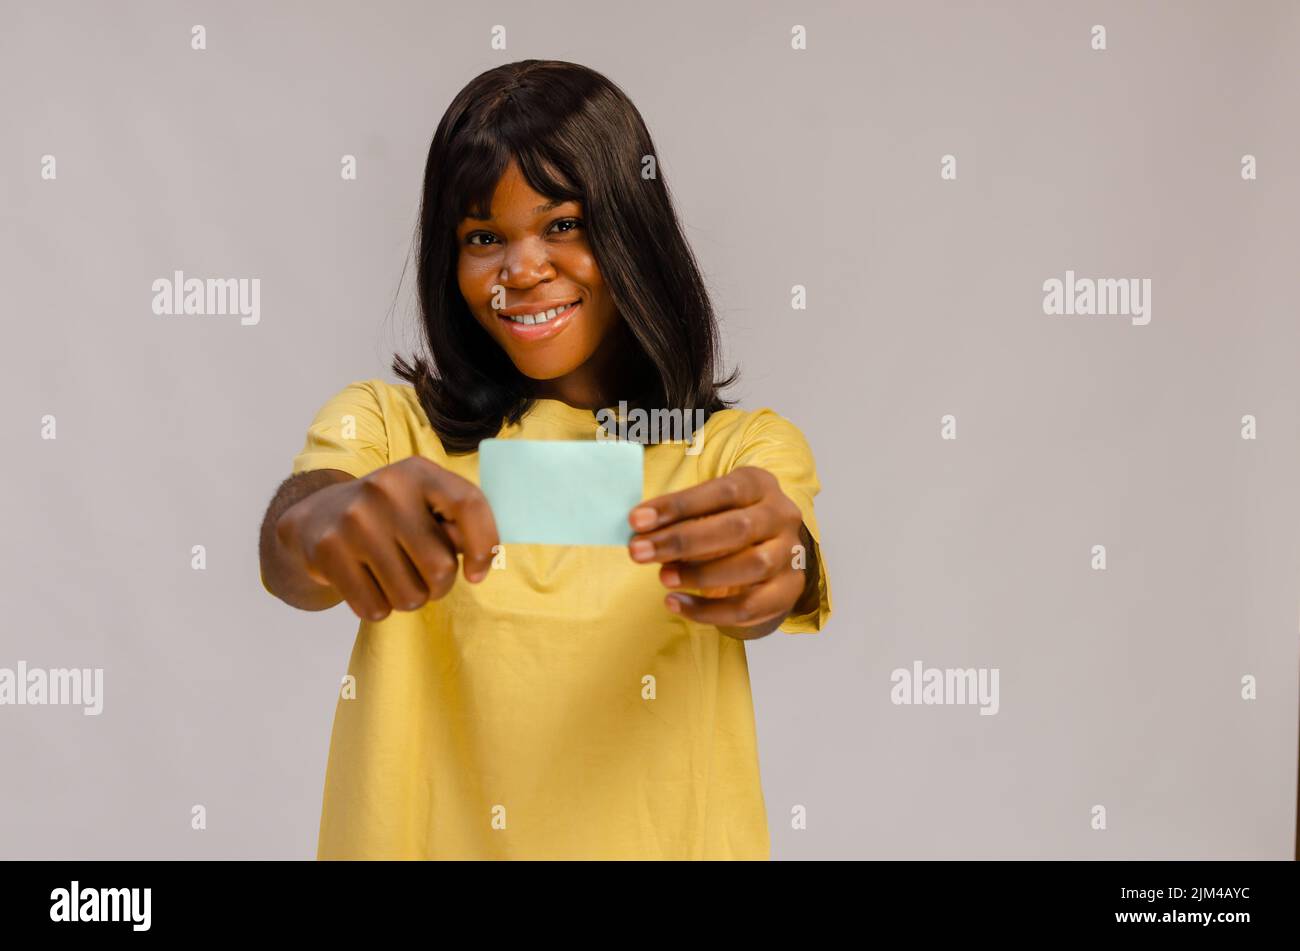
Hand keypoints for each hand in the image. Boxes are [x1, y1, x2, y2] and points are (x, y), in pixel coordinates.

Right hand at [275, 456, 499, 621]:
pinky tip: (368, 584)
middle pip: (440, 568)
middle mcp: (385, 490)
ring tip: (394, 578)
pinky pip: (375, 608)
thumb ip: (458, 524)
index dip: (484, 545)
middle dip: (439, 585)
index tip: (476, 573)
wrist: (316, 517)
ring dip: (409, 599)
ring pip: (409, 596)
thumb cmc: (389, 517)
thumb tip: (479, 559)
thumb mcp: (424, 504)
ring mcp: (353, 520)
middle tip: (423, 575)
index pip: (468, 504)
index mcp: (418, 472)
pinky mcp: (327, 551)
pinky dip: (379, 607)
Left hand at [627, 466, 814, 638]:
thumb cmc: (730, 520)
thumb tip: (641, 533)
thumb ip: (684, 516)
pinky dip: (708, 611)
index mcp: (760, 485)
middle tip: (639, 552)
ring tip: (662, 577)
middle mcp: (781, 516)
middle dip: (682, 541)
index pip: (720, 491)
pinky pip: (749, 607)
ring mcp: (790, 554)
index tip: (637, 520)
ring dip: (700, 574)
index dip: (677, 505)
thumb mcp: (713, 506)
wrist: (776, 549)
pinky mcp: (788, 590)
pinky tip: (675, 604)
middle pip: (736, 528)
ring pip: (751, 566)